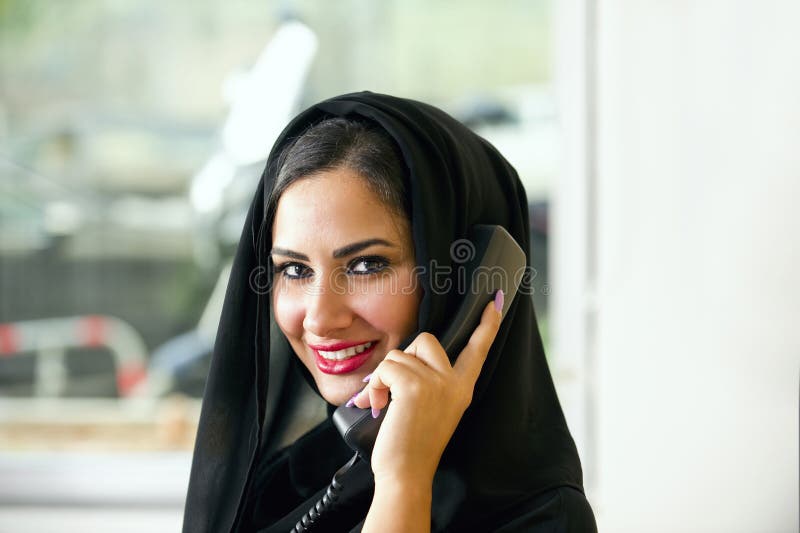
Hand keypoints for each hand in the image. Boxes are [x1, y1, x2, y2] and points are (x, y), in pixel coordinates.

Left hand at [351, 293, 503, 485]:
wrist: (406, 475)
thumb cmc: (412, 446)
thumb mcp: (430, 408)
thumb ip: (427, 381)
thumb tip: (402, 359)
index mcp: (462, 388)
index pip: (478, 349)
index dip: (486, 324)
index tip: (496, 301)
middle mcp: (455, 382)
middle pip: (426, 339)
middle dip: (403, 358)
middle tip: (393, 388)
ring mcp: (438, 383)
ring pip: (400, 354)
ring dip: (383, 378)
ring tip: (383, 404)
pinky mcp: (416, 386)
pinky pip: (387, 367)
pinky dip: (375, 385)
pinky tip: (378, 406)